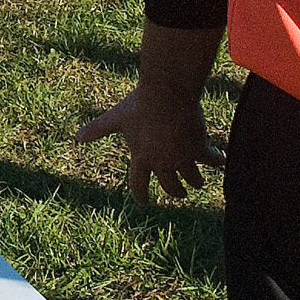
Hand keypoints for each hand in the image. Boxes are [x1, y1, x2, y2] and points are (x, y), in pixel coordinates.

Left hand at [76, 84, 224, 203]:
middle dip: (175, 192)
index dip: (141, 196)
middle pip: (170, 187)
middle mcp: (161, 163)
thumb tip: (77, 137)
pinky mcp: (199, 149)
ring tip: (199, 182)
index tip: (144, 204)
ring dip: (196, 182)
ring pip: (192, 180)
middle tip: (180, 194)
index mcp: (140, 158)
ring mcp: (181, 158)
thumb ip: (98, 129)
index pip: (138, 185)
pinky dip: (218, 161)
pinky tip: (222, 161)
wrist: (166, 94)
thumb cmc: (139, 105)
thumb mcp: (116, 118)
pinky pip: (212, 160)